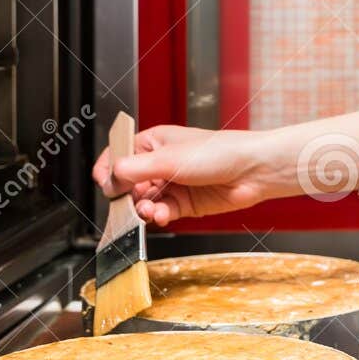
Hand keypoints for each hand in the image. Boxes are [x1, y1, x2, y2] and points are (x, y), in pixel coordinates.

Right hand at [91, 125, 278, 223]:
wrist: (252, 171)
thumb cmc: (219, 152)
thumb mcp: (169, 158)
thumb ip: (135, 170)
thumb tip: (109, 180)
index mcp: (153, 143)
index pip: (118, 157)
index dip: (109, 172)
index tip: (106, 185)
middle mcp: (160, 163)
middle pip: (129, 184)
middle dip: (126, 196)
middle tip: (127, 203)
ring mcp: (173, 184)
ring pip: (144, 201)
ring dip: (143, 208)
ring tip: (149, 210)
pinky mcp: (185, 204)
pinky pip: (162, 213)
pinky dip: (159, 216)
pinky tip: (162, 215)